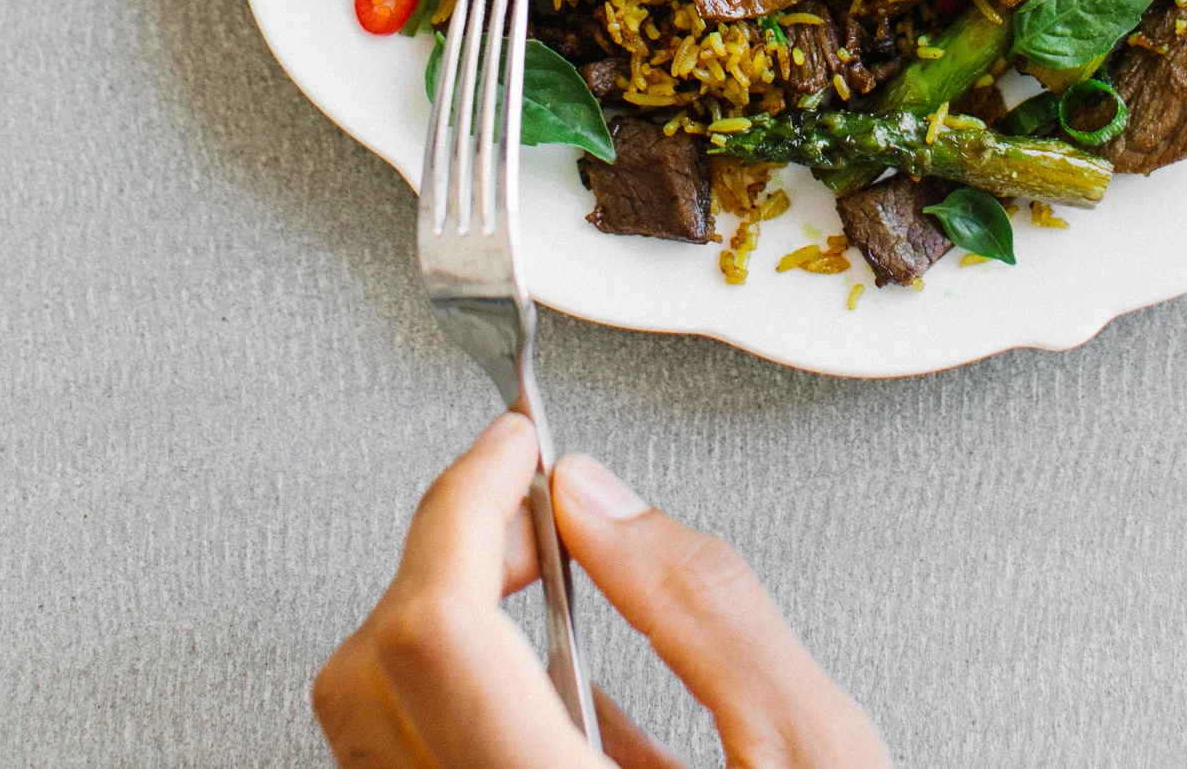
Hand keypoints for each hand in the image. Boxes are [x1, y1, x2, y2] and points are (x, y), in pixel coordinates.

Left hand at [313, 412, 891, 768]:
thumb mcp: (815, 759)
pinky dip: (459, 707)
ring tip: (562, 613)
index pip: (432, 625)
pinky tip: (565, 701)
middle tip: (546, 521)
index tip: (516, 448)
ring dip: (447, 630)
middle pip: (372, 671)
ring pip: (371, 729)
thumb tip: (601, 499)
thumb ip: (705, 609)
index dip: (464, 504)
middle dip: (452, 555)